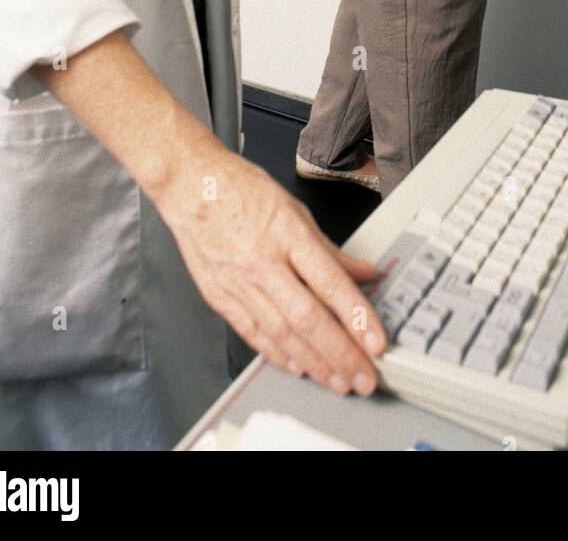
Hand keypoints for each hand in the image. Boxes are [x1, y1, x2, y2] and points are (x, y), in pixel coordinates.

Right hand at [158, 143, 387, 394]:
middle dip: (341, 354)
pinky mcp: (219, 297)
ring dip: (313, 363)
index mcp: (286, 234)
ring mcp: (238, 283)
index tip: (377, 342)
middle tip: (364, 378)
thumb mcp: (294, 209)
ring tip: (338, 381)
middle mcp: (262, 262)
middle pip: (307, 318)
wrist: (190, 186)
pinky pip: (252, 333)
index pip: (330, 283)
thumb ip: (329, 248)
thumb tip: (363, 273)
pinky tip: (297, 367)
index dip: (357, 317)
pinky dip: (277, 354)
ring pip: (281, 333)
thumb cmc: (239, 188)